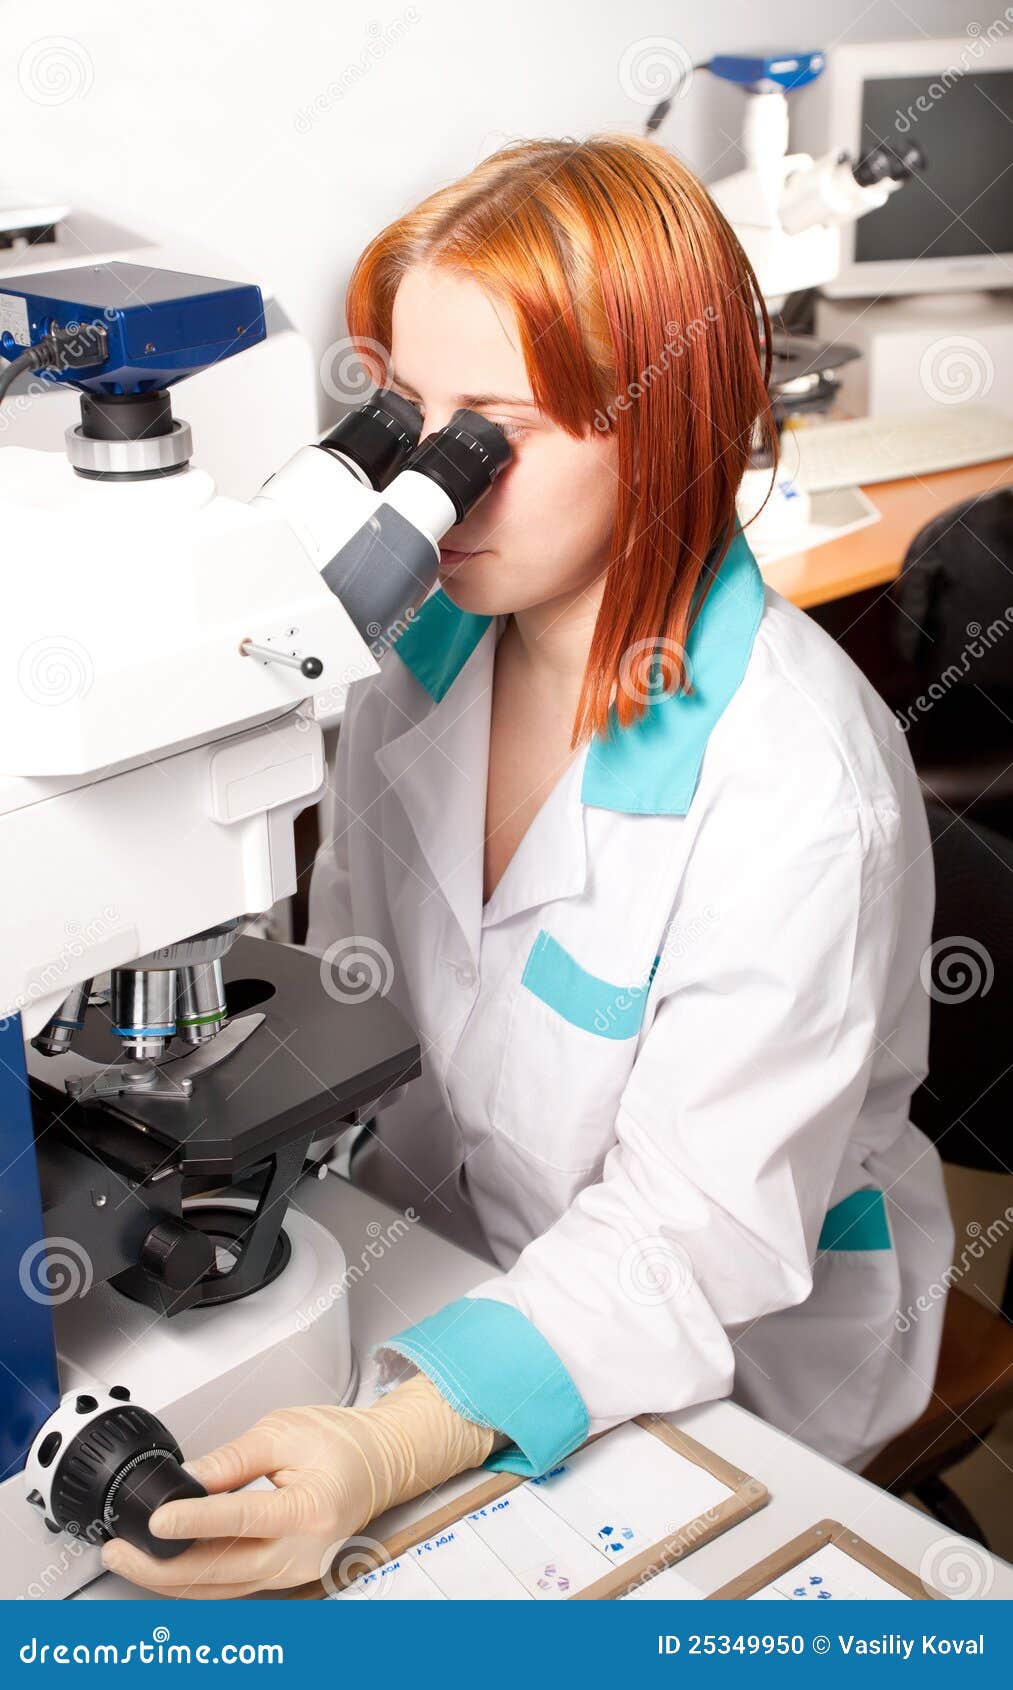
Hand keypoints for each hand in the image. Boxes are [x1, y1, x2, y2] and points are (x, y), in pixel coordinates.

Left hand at [99, 1375, 495, 1598]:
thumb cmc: (342, 1444)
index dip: (196, 1520)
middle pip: (221, 1571)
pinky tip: (164, 1564)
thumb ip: (234, 1458)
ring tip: (129, 1557)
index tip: (159, 1518)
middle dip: (163, 1565)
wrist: (378, 1464)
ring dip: (170, 1577)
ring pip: (220, 1587)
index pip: (244, 1520)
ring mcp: (292, 1572)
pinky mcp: (281, 1577)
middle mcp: (302, 1553)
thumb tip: (187, 1478)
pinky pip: (230, 1585)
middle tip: (121, 1548)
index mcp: (310, 1510)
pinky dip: (193, 1577)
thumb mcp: (285, 1431)